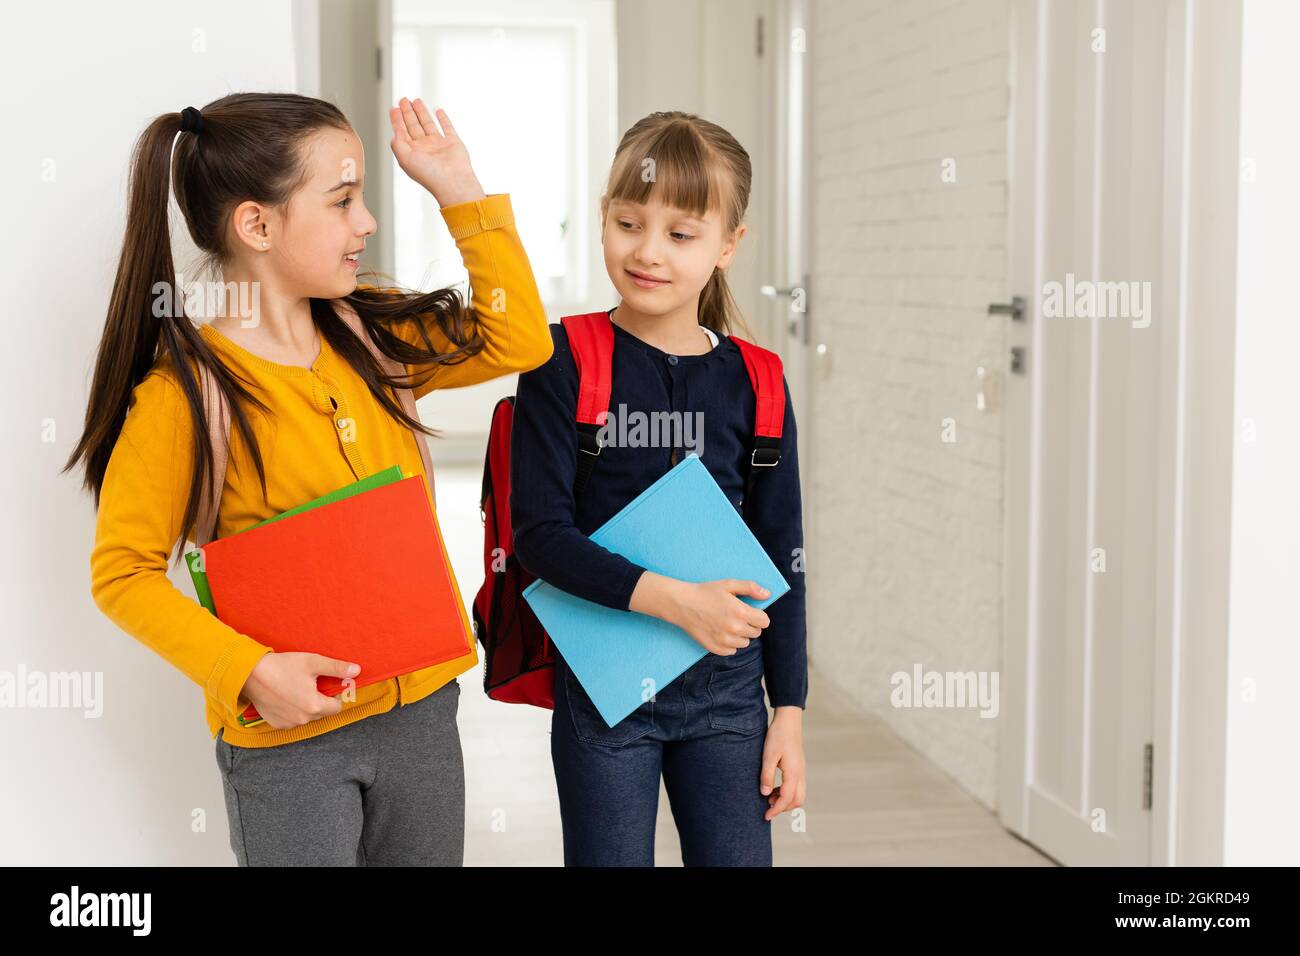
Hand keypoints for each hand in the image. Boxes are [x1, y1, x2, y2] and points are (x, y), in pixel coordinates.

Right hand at [240, 652, 360, 729]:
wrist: (250, 674)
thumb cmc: (282, 666)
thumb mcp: (313, 662)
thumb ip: (337, 668)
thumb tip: (357, 670)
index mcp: (314, 706)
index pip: (337, 707)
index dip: (335, 695)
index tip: (328, 683)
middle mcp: (303, 719)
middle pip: (322, 712)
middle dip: (321, 699)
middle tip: (310, 683)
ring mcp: (289, 723)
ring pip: (307, 716)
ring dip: (307, 706)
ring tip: (296, 688)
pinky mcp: (277, 724)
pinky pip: (293, 720)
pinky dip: (293, 711)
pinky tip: (286, 696)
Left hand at [388, 97, 485, 206]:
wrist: (453, 181)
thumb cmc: (429, 174)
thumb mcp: (404, 158)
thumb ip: (397, 142)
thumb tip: (396, 128)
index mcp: (412, 153)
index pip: (402, 133)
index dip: (397, 120)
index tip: (393, 108)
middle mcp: (424, 148)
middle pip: (413, 126)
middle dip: (407, 113)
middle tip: (403, 100)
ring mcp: (439, 145)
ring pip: (428, 124)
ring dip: (421, 112)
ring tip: (415, 100)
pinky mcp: (453, 142)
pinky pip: (447, 127)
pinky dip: (443, 119)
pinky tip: (438, 111)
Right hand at [631, 572, 771, 655]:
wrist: (682, 604)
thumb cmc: (705, 592)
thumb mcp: (728, 584)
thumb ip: (750, 588)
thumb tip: (767, 594)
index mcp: (741, 612)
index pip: (764, 621)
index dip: (759, 616)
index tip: (751, 612)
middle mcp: (735, 629)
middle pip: (756, 632)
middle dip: (749, 624)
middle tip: (736, 615)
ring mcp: (725, 641)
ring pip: (745, 642)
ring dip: (740, 635)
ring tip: (727, 623)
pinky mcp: (716, 648)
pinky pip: (732, 650)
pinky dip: (729, 643)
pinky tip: (720, 632)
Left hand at [760, 707, 805, 820]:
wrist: (788, 721)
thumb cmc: (778, 736)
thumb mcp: (768, 756)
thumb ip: (767, 776)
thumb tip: (765, 794)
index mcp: (793, 773)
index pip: (787, 799)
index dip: (776, 810)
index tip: (766, 816)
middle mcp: (800, 774)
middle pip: (797, 800)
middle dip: (783, 808)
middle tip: (768, 807)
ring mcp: (801, 771)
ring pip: (799, 794)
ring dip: (785, 800)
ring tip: (769, 797)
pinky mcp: (799, 767)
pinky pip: (797, 786)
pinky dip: (787, 792)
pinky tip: (775, 788)